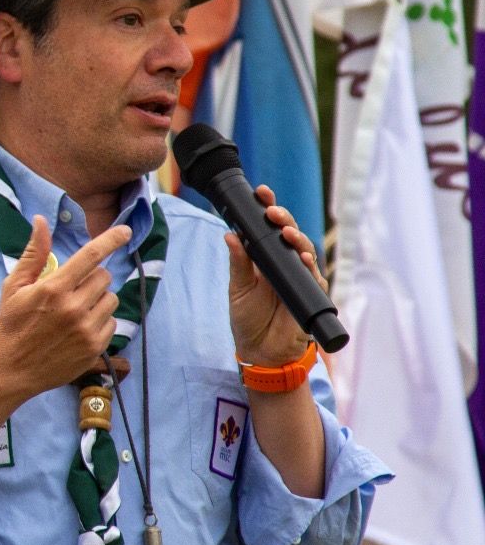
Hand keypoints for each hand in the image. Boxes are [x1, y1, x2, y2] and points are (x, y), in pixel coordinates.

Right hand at [0, 217, 132, 392]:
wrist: (11, 369)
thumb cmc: (12, 324)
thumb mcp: (14, 286)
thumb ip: (34, 253)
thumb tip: (41, 221)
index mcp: (53, 288)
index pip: (90, 256)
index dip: (111, 239)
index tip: (125, 230)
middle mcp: (73, 307)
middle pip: (104, 277)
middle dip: (92, 278)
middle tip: (74, 289)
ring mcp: (86, 329)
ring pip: (111, 299)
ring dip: (98, 299)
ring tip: (77, 309)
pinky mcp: (94, 348)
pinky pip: (112, 323)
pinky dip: (100, 321)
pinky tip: (80, 327)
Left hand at [226, 184, 322, 365]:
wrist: (261, 352)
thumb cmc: (248, 319)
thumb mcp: (238, 288)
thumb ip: (238, 262)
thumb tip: (230, 234)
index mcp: (266, 257)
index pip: (269, 228)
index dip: (268, 208)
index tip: (262, 192)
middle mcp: (285, 263)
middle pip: (290, 233)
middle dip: (283, 219)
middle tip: (273, 212)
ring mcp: (300, 277)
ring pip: (305, 250)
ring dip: (297, 239)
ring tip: (287, 232)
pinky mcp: (311, 294)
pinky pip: (314, 276)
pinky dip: (310, 266)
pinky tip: (304, 258)